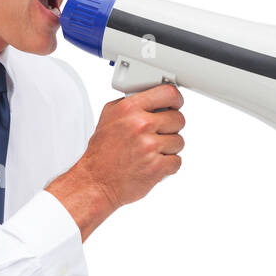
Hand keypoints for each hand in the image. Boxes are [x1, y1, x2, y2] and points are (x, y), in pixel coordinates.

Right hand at [46, 82, 185, 239]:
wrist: (96, 182)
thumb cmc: (102, 152)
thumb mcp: (109, 117)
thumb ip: (131, 104)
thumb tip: (152, 97)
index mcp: (129, 109)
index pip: (168, 93)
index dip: (176, 100)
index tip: (174, 106)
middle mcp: (140, 125)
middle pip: (178, 119)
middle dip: (170, 128)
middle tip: (157, 135)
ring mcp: (149, 146)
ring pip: (179, 141)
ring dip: (169, 148)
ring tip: (150, 152)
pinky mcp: (157, 166)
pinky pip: (177, 160)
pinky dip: (168, 165)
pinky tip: (152, 163)